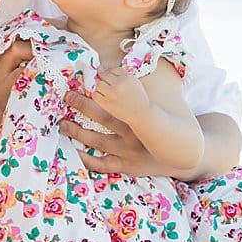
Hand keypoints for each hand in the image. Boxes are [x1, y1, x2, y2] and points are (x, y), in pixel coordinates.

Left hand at [61, 90, 203, 179]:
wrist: (180, 158)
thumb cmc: (161, 129)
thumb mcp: (154, 111)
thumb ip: (136, 98)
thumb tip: (113, 75)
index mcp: (140, 117)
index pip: (115, 101)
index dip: (99, 91)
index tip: (85, 80)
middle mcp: (133, 134)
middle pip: (104, 117)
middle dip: (83, 105)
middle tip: (67, 96)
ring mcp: (128, 152)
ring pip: (98, 141)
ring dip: (78, 133)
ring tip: (62, 124)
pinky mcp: (125, 166)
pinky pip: (102, 164)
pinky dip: (87, 159)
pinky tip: (72, 152)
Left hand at [90, 65, 148, 122]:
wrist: (140, 113)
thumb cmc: (138, 98)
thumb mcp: (134, 82)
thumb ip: (123, 75)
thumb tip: (105, 69)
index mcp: (128, 77)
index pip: (113, 69)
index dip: (109, 72)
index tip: (107, 74)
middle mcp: (119, 84)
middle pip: (104, 75)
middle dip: (103, 77)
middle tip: (105, 81)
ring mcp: (112, 94)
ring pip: (98, 84)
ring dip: (100, 86)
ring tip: (105, 89)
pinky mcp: (106, 103)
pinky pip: (95, 94)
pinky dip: (97, 94)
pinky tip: (102, 96)